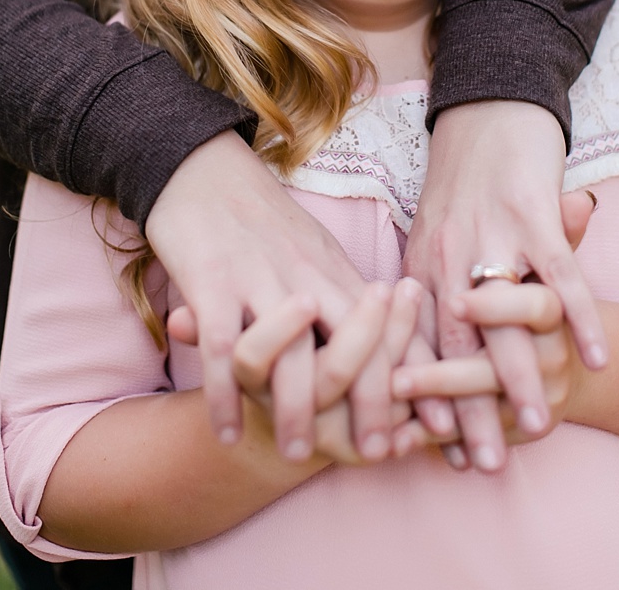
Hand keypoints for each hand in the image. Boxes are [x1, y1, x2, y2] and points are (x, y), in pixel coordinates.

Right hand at [146, 132, 413, 462]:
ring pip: (290, 358)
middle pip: (351, 349)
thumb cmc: (256, 214)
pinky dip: (224, 398)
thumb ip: (340, 295)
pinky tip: (226, 432)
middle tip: (371, 453)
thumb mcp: (312, 250)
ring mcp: (257, 281)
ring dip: (294, 412)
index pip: (385, 333)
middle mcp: (304, 278)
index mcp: (333, 271)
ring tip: (295, 452)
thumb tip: (383, 339)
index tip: (422, 427)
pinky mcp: (211, 282)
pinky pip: (222, 351)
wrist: (197, 164)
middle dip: (366, 408)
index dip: (405, 382)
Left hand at [402, 103, 604, 472]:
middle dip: (467, 406)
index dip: (422, 399)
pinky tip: (595, 355)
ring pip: (504, 320)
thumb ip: (425, 294)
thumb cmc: (457, 183)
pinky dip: (578, 315)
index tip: (426, 450)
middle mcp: (446, 253)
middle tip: (481, 462)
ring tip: (535, 425)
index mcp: (417, 263)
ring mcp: (491, 235)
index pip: (416, 345)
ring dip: (520, 374)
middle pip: (455, 343)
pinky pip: (559, 273)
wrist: (485, 108)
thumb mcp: (427, 239)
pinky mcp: (533, 215)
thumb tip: (408, 359)